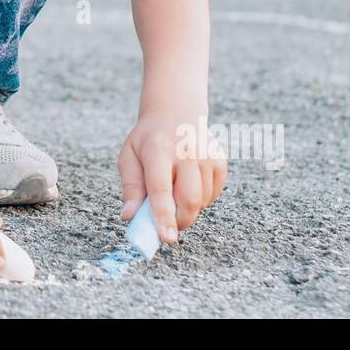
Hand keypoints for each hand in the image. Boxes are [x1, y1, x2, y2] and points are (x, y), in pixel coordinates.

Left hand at [117, 110, 226, 243]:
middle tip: (167, 224)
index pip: (161, 189)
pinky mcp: (220, 160)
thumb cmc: (148, 140)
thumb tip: (129, 216)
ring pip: (202, 201)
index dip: (163, 216)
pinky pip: (214, 195)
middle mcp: (186, 150)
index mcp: (158, 149)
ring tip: (175, 192)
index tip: (166, 238)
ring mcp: (207, 154)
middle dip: (178, 221)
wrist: (175, 112)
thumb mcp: (129, 157)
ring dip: (188, 209)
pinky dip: (201, 199)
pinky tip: (188, 184)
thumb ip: (131, 188)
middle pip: (189, 200)